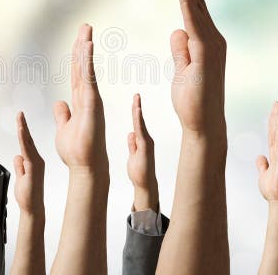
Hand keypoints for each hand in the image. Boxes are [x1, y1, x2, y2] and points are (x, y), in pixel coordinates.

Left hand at [14, 112, 44, 214]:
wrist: (32, 208)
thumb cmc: (27, 195)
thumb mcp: (20, 177)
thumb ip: (20, 166)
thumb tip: (18, 156)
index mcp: (33, 161)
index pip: (26, 143)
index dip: (23, 131)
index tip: (20, 120)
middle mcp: (36, 160)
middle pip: (28, 140)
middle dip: (23, 125)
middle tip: (19, 113)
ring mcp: (36, 163)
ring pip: (28, 143)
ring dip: (23, 129)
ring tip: (19, 117)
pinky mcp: (34, 167)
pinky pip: (27, 150)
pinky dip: (24, 140)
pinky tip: (21, 131)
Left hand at [53, 24, 108, 176]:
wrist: (84, 166)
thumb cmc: (76, 150)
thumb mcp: (64, 128)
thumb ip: (63, 114)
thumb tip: (60, 103)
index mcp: (81, 101)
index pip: (77, 73)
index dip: (77, 56)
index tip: (80, 39)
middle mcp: (88, 97)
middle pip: (83, 66)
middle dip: (83, 45)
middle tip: (85, 26)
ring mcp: (91, 100)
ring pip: (87, 69)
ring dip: (86, 48)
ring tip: (86, 29)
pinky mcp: (92, 104)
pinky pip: (89, 79)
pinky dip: (87, 62)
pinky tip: (87, 47)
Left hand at [127, 94, 158, 211]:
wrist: (144, 184)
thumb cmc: (138, 171)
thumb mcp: (133, 154)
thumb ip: (132, 144)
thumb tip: (131, 133)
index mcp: (142, 140)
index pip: (137, 122)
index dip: (135, 111)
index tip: (134, 100)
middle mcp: (146, 139)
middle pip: (140, 119)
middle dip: (138, 106)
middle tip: (136, 94)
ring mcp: (146, 142)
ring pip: (141, 124)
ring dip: (138, 111)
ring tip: (136, 99)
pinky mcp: (145, 147)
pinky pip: (141, 131)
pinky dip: (139, 121)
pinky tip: (137, 113)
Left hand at [170, 0, 226, 139]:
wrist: (202, 125)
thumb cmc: (191, 101)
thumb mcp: (181, 69)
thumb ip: (180, 49)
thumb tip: (177, 30)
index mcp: (206, 42)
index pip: (194, 9)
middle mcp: (213, 40)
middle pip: (198, 2)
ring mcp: (212, 46)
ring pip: (197, 9)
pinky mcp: (207, 54)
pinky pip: (195, 23)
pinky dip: (189, 4)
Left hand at [256, 102, 277, 204]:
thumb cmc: (273, 189)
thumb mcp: (264, 174)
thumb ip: (263, 164)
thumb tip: (260, 157)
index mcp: (275, 154)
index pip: (272, 135)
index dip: (272, 123)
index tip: (274, 112)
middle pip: (277, 130)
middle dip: (276, 116)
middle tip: (277, 102)